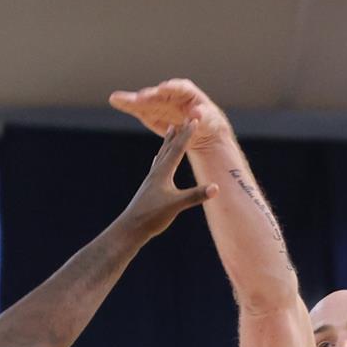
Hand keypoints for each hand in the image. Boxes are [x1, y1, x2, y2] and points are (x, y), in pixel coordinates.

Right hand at [108, 78, 233, 149]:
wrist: (201, 131)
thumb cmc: (208, 122)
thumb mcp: (210, 121)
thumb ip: (203, 117)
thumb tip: (197, 114)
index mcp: (187, 92)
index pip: (179, 88)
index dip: (171, 88)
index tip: (163, 89)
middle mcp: (170, 94)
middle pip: (157, 94)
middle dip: (147, 96)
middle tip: (137, 98)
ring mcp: (159, 103)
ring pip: (144, 101)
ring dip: (131, 100)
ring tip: (116, 98)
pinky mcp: (150, 112)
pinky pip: (139, 109)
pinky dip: (129, 106)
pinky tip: (117, 101)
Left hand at [115, 121, 216, 241]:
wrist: (130, 228)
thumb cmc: (152, 216)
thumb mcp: (176, 205)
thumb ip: (195, 196)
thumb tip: (216, 188)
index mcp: (163, 173)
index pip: (178, 149)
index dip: (187, 134)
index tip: (194, 119)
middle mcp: (156, 172)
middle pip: (169, 147)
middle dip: (178, 133)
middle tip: (183, 117)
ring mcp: (152, 180)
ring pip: (162, 155)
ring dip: (168, 142)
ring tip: (170, 130)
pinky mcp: (149, 188)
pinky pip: (157, 167)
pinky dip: (161, 159)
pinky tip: (159, 160)